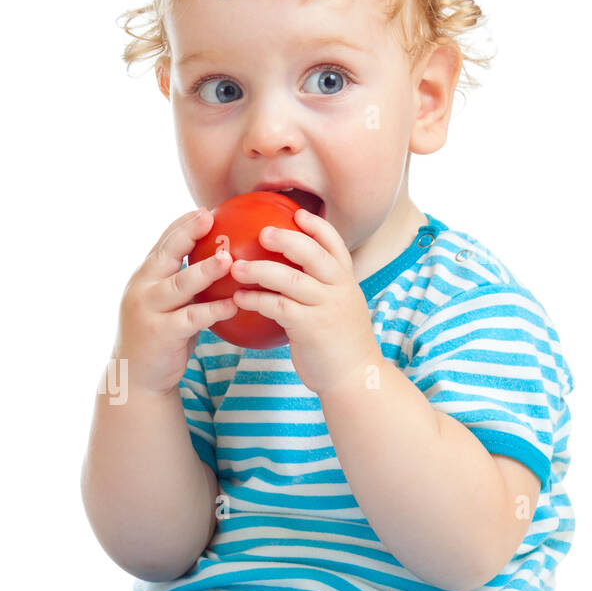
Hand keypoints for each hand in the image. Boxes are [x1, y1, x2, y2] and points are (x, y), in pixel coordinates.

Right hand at [113, 207, 238, 396]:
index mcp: (144, 277)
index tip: (204, 211)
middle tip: (209, 218)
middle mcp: (142, 289)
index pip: (162, 243)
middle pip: (166, 255)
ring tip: (227, 259)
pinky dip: (214, 309)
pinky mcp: (162, 334)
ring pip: (180, 285)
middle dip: (187, 234)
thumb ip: (182, 283)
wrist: (135, 377)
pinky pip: (192, 318)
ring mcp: (149, 311)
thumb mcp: (164, 304)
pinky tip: (234, 303)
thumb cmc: (159, 335)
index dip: (182, 225)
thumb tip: (219, 259)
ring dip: (205, 270)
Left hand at [229, 208, 379, 396]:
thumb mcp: (337, 309)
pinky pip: (278, 307)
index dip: (317, 226)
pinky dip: (256, 300)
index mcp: (346, 281)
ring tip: (236, 267)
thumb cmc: (339, 344)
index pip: (335, 244)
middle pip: (313, 254)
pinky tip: (239, 298)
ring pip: (291, 279)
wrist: (355, 378)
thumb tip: (288, 276)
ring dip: (260, 270)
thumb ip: (320, 291)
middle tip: (261, 233)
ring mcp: (326, 308)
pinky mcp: (311, 328)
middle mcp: (339, 289)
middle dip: (286, 239)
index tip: (298, 212)